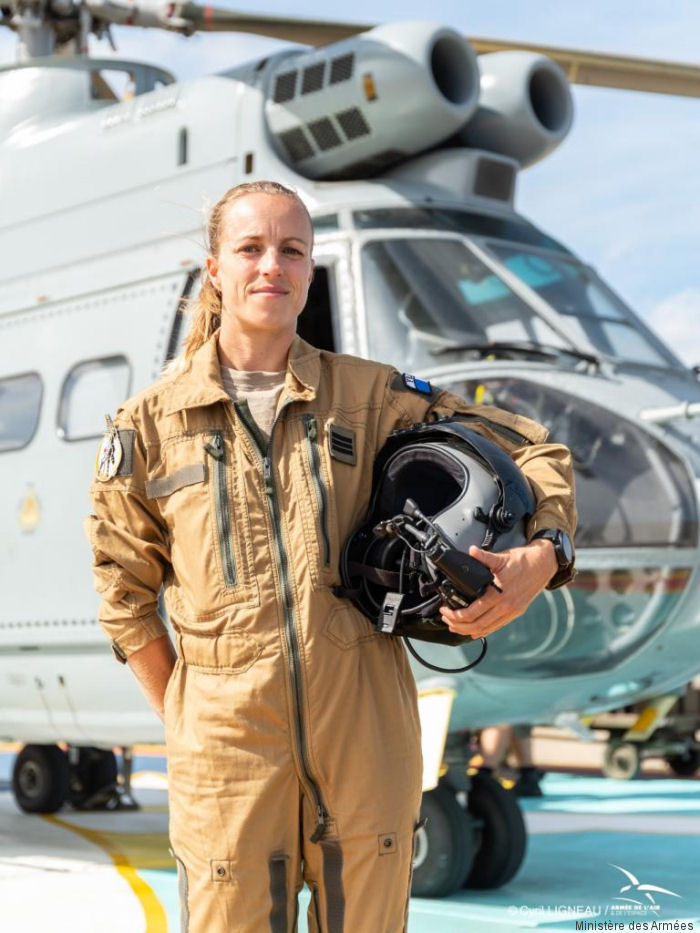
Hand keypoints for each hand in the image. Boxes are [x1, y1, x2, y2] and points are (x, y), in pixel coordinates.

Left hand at [439, 539, 556, 638]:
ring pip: (485, 629)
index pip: (472, 612)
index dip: (455, 615)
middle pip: (476, 625)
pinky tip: (473, 631)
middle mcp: (506, 606)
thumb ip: (484, 557)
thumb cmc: (523, 560)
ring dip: (467, 630)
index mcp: (499, 593)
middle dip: (457, 624)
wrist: (544, 564)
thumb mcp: (502, 557)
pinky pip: (496, 627)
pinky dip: (483, 631)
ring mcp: (511, 611)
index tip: (445, 610)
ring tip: (455, 626)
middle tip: (445, 619)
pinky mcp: (515, 613)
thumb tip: (471, 551)